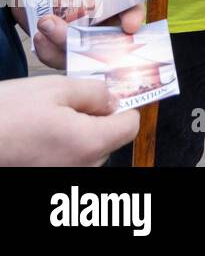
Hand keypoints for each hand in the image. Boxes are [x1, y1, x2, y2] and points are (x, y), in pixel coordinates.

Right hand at [0, 77, 139, 166]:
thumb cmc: (4, 114)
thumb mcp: (55, 88)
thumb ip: (94, 92)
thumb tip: (113, 100)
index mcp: (89, 143)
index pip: (130, 126)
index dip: (122, 107)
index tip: (106, 96)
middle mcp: (80, 168)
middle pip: (109, 140)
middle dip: (96, 120)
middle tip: (67, 104)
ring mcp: (62, 177)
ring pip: (87, 152)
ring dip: (76, 134)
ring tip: (45, 121)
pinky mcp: (44, 179)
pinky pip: (66, 161)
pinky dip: (59, 148)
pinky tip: (36, 136)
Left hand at [13, 0, 146, 69]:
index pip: (133, 9)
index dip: (134, 19)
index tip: (128, 26)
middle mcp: (104, 16)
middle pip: (109, 39)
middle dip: (93, 42)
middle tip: (67, 28)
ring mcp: (82, 31)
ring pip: (83, 52)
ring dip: (65, 45)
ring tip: (44, 24)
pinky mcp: (59, 41)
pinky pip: (59, 57)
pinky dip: (49, 52)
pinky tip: (38, 35)